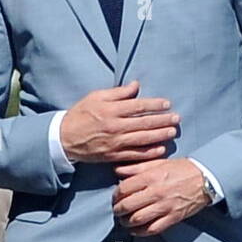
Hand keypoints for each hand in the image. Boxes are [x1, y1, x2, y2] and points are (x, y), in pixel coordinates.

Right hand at [60, 80, 179, 163]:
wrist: (65, 138)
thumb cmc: (81, 114)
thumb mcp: (96, 97)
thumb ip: (117, 93)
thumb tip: (136, 85)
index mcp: (111, 110)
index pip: (138, 106)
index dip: (154, 105)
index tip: (167, 104)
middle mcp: (115, 127)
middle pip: (144, 123)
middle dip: (163, 121)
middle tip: (177, 118)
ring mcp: (115, 143)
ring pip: (142, 140)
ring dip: (160, 136)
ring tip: (173, 132)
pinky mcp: (114, 156)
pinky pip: (135, 155)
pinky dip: (149, 153)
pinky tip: (161, 149)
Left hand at [112, 158, 209, 235]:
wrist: (206, 178)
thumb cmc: (182, 169)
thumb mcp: (159, 162)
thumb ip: (137, 167)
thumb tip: (117, 170)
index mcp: (151, 177)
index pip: (124, 189)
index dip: (115, 195)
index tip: (115, 198)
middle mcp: (156, 192)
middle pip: (127, 206)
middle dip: (118, 210)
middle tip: (117, 211)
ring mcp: (165, 206)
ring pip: (137, 219)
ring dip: (126, 222)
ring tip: (124, 221)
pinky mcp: (173, 217)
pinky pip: (152, 229)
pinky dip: (140, 232)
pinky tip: (136, 230)